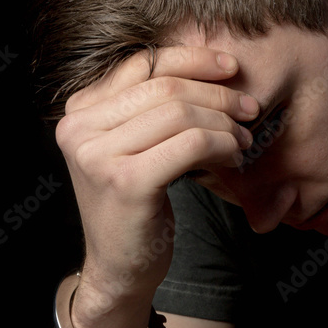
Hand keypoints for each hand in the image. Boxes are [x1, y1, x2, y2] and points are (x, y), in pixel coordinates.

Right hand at [55, 47, 257, 327]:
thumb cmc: (134, 207)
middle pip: (165, 88)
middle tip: (250, 109)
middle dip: (217, 94)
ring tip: (243, 140)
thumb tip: (208, 65)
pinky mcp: (127, 182)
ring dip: (225, 124)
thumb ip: (149, 107)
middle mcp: (78, 129)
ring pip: (181, 114)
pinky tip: (234, 159)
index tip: (230, 68)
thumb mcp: (131, 148)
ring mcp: (99, 156)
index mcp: (77, 112)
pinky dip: (223, 146)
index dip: (191, 58)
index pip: (141, 64)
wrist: (119, 269)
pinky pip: (192, 144)